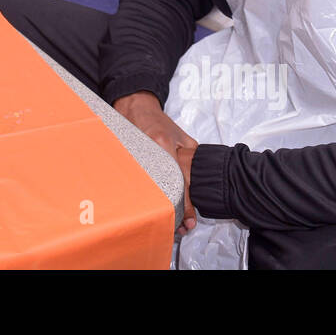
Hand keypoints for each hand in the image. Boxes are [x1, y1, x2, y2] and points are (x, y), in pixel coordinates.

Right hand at [114, 91, 198, 232]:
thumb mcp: (181, 135)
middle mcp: (151, 153)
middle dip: (174, 211)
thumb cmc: (157, 121)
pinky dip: (150, 196)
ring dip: (162, 207)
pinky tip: (154, 208)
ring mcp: (139, 158)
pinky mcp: (132, 162)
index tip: (190, 220)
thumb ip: (192, 154)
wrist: (134, 107)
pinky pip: (144, 183)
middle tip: (183, 227)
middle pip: (164, 190)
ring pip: (153, 190)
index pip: (179, 182)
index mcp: (164, 146)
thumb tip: (203, 172)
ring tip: (170, 224)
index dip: (185, 204)